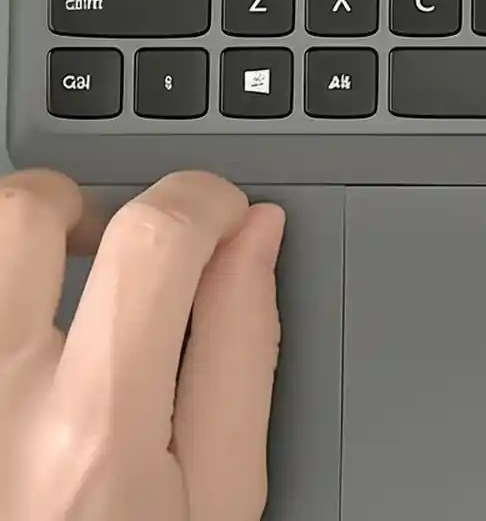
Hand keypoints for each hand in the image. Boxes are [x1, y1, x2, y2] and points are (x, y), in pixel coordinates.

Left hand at [0, 170, 283, 520]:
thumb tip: (258, 239)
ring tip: (42, 289)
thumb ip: (243, 355)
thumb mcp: (219, 497)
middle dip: (84, 201)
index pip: (154, 239)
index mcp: (97, 436)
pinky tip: (12, 354)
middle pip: (22, 212)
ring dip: (10, 240)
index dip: (202, 197)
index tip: (217, 211)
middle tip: (109, 242)